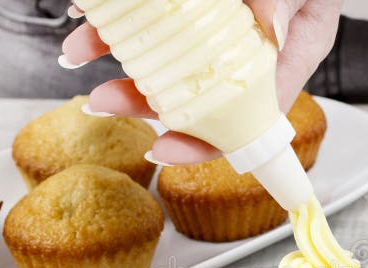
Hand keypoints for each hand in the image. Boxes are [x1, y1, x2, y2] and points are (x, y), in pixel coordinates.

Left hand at [62, 0, 342, 164]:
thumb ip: (287, 3)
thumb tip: (274, 33)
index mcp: (287, 54)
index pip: (249, 117)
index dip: (203, 142)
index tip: (161, 151)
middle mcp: (250, 46)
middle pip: (194, 90)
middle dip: (141, 99)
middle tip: (103, 100)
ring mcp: (218, 22)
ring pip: (167, 51)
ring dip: (120, 54)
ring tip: (80, 50)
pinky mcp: (193, 0)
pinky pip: (156, 11)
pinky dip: (119, 12)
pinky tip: (91, 9)